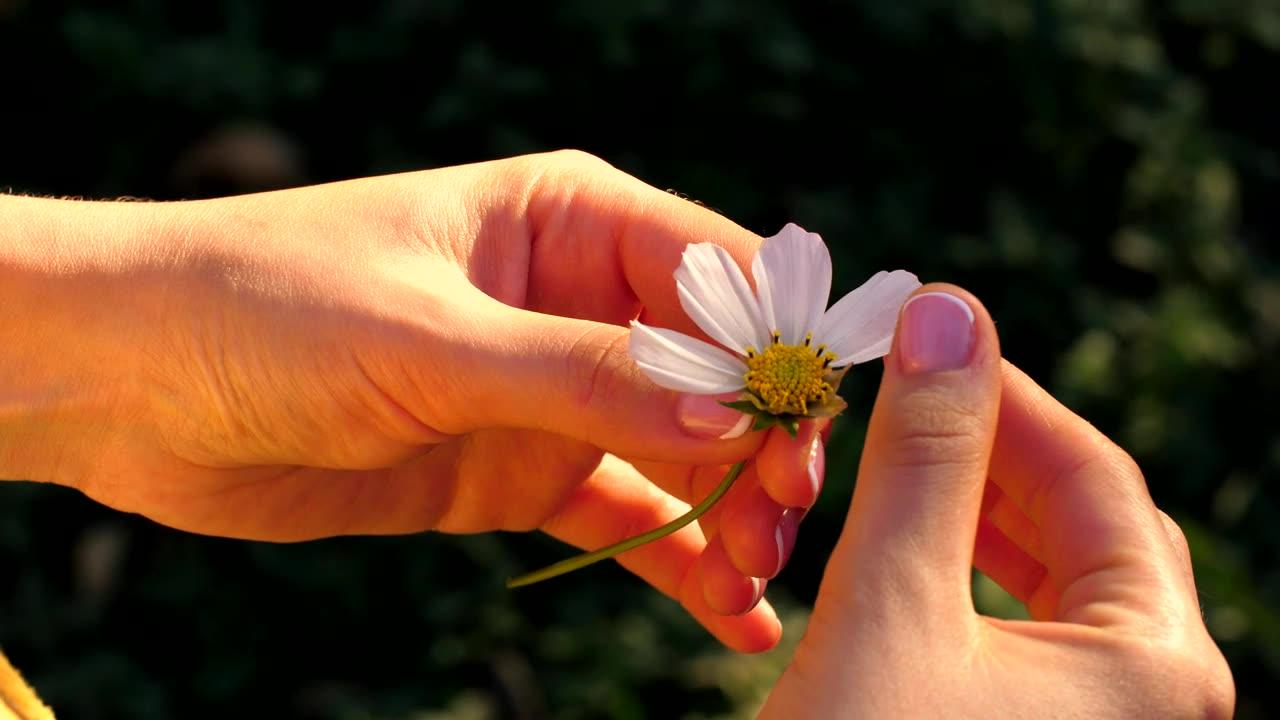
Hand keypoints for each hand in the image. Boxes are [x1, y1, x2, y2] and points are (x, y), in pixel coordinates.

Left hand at [0, 151, 823, 651]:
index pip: (717, 275)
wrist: (130, 381)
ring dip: (729, 511)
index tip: (803, 435)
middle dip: (759, 445)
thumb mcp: (430, 336)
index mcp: (570, 221)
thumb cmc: (267, 305)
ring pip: (679, 452)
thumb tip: (729, 415)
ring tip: (758, 579)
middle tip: (779, 522)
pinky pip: (621, 514)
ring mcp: (551, 391)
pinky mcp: (516, 469)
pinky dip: (675, 560)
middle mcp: (578, 302)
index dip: (773, 351)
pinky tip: (726, 612)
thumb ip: (581, 376)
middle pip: (715, 373)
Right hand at [762, 287, 1233, 717]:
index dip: (1003, 395)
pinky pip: (1034, 630)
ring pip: (1059, 578)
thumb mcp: (890, 602)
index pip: (1094, 477)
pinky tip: (918, 550)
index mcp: (1156, 660)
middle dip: (993, 455)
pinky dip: (973, 578)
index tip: (919, 343)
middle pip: (1087, 525)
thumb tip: (945, 312)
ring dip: (979, 515)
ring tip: (905, 463)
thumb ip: (924, 457)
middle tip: (907, 400)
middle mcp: (1156, 693)